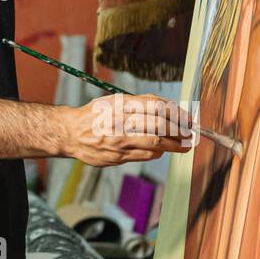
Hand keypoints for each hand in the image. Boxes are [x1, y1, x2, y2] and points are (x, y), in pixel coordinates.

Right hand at [61, 94, 192, 165]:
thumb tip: (166, 108)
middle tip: (189, 132)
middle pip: (159, 125)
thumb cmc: (94, 115)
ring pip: (155, 143)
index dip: (175, 112)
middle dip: (179, 130)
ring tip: (183, 145)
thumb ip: (137, 103)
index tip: (185, 117)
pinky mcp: (117, 156)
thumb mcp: (113, 101)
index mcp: (120, 104)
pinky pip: (145, 155)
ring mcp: (119, 141)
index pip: (156, 106)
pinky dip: (157, 152)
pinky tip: (161, 150)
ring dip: (173, 145)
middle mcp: (120, 121)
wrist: (70, 133)